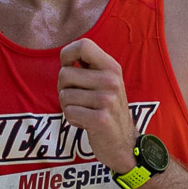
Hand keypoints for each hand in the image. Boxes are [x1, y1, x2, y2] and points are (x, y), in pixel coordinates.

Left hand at [58, 38, 136, 170]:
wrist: (124, 143)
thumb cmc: (107, 110)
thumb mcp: (105, 83)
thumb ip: (89, 67)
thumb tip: (65, 54)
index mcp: (112, 67)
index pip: (83, 45)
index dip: (67, 54)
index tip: (68, 67)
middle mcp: (111, 80)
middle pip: (65, 73)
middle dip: (63, 88)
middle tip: (78, 100)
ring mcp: (108, 100)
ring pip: (64, 95)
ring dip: (68, 107)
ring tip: (85, 112)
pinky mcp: (101, 119)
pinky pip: (69, 112)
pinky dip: (72, 120)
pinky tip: (86, 123)